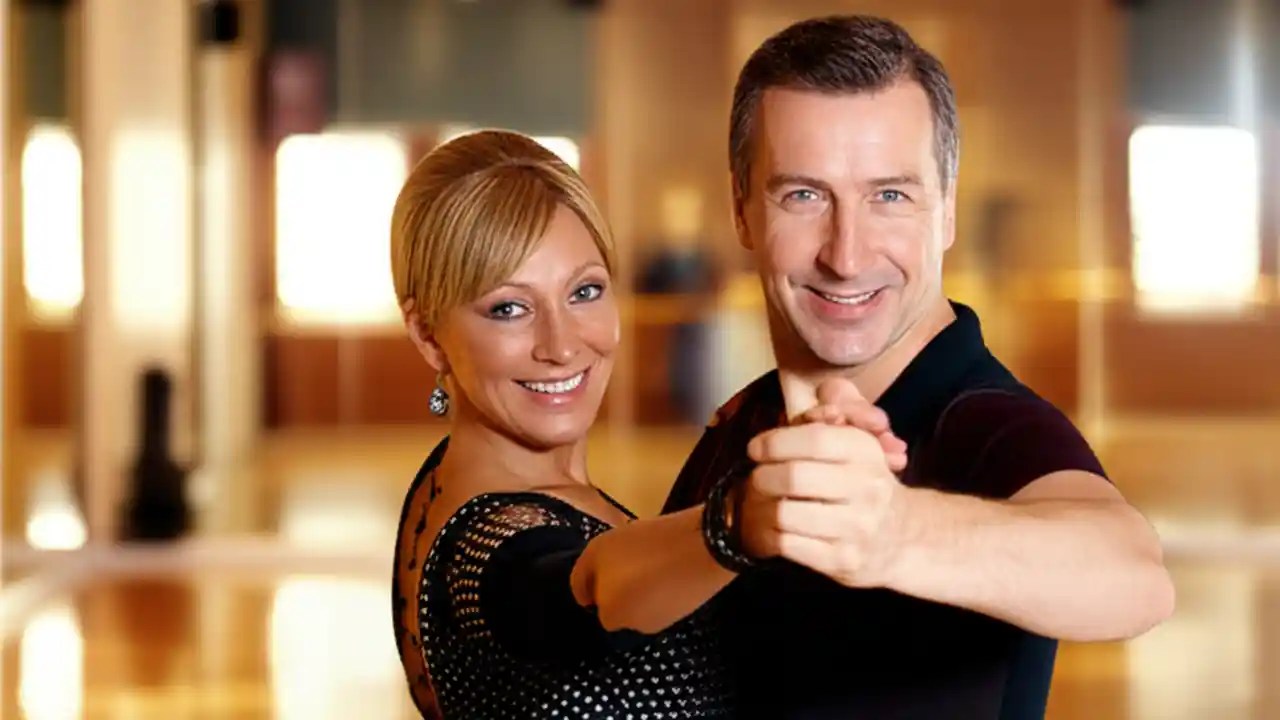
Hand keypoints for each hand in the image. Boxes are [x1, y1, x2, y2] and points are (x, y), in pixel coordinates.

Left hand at [737, 380, 909, 587]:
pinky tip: (774, 526)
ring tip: (764, 502)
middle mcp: (865, 488)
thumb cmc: (866, 482)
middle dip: (763, 475)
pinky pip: (787, 544)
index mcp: (866, 452)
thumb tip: (827, 388)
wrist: (903, 538)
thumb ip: (841, 407)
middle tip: (756, 478)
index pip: (814, 439)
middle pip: (793, 476)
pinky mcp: (841, 561)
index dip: (776, 441)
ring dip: (763, 507)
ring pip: (785, 513)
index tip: (757, 448)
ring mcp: (854, 528)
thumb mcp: (860, 441)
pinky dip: (769, 534)